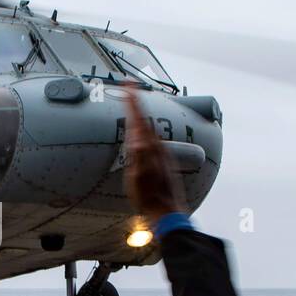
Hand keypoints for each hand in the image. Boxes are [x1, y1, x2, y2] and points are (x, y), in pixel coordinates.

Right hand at [124, 85, 185, 224]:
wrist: (166, 212)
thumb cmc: (149, 197)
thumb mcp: (137, 178)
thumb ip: (138, 158)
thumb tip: (136, 140)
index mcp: (150, 148)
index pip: (140, 118)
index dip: (134, 100)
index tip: (129, 83)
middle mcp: (158, 148)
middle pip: (146, 120)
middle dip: (137, 103)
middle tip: (130, 89)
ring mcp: (162, 155)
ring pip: (150, 129)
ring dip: (141, 117)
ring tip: (134, 106)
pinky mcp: (163, 162)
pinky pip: (152, 139)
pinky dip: (145, 130)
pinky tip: (143, 134)